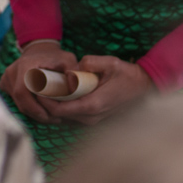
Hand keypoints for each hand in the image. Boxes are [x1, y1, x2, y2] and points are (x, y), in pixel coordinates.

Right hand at [0, 39, 80, 122]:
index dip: (35, 109)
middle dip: (36, 114)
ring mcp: (6, 78)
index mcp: (24, 66)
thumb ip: (73, 70)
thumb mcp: (67, 60)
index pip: (23, 94)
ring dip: (33, 113)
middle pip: (20, 102)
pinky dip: (28, 107)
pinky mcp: (5, 83)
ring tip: (50, 117)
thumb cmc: (55, 56)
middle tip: (53, 120)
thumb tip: (75, 85)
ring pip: (18, 104)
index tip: (52, 116)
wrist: (40, 49)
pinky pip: (16, 101)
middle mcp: (12, 72)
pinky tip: (41, 110)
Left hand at [39, 54, 153, 125]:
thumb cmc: (128, 75)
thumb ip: (88, 64)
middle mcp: (92, 117)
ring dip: (55, 104)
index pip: (60, 109)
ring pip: (67, 116)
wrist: (145, 87)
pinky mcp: (96, 118)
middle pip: (60, 114)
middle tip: (37, 85)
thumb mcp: (110, 63)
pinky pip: (74, 114)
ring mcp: (94, 120)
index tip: (37, 88)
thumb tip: (71, 69)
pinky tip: (61, 92)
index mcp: (93, 105)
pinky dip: (65, 105)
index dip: (45, 101)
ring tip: (46, 87)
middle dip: (47, 102)